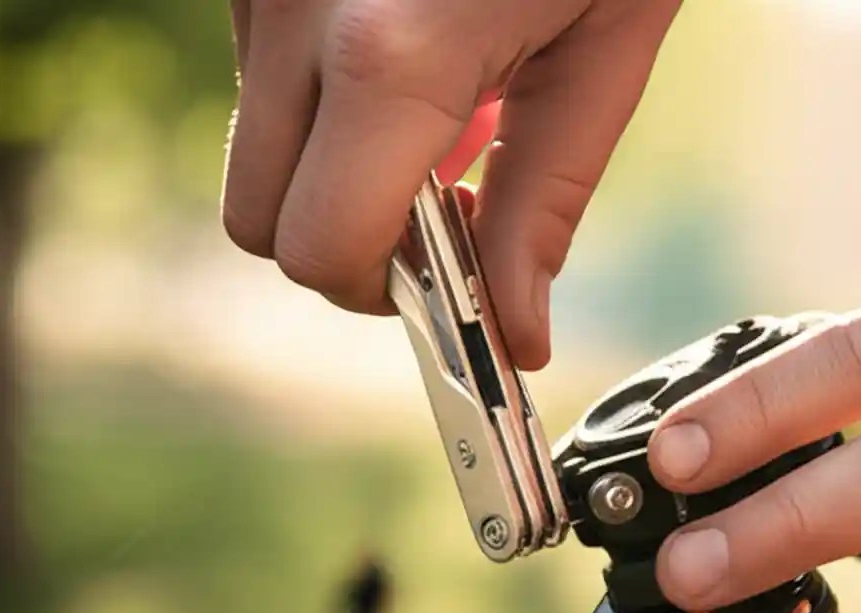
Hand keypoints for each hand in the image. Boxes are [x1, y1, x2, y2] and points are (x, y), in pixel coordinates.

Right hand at [222, 0, 681, 368]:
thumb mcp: (604, 52)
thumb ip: (546, 203)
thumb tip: (518, 333)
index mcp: (390, 53)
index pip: (321, 248)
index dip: (382, 295)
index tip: (450, 282)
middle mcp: (294, 13)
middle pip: (257, 223)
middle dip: (344, 248)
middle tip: (438, 217)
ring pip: (257, 150)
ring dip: (336, 172)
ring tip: (441, 117)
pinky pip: (265, 78)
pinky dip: (325, 106)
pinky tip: (408, 56)